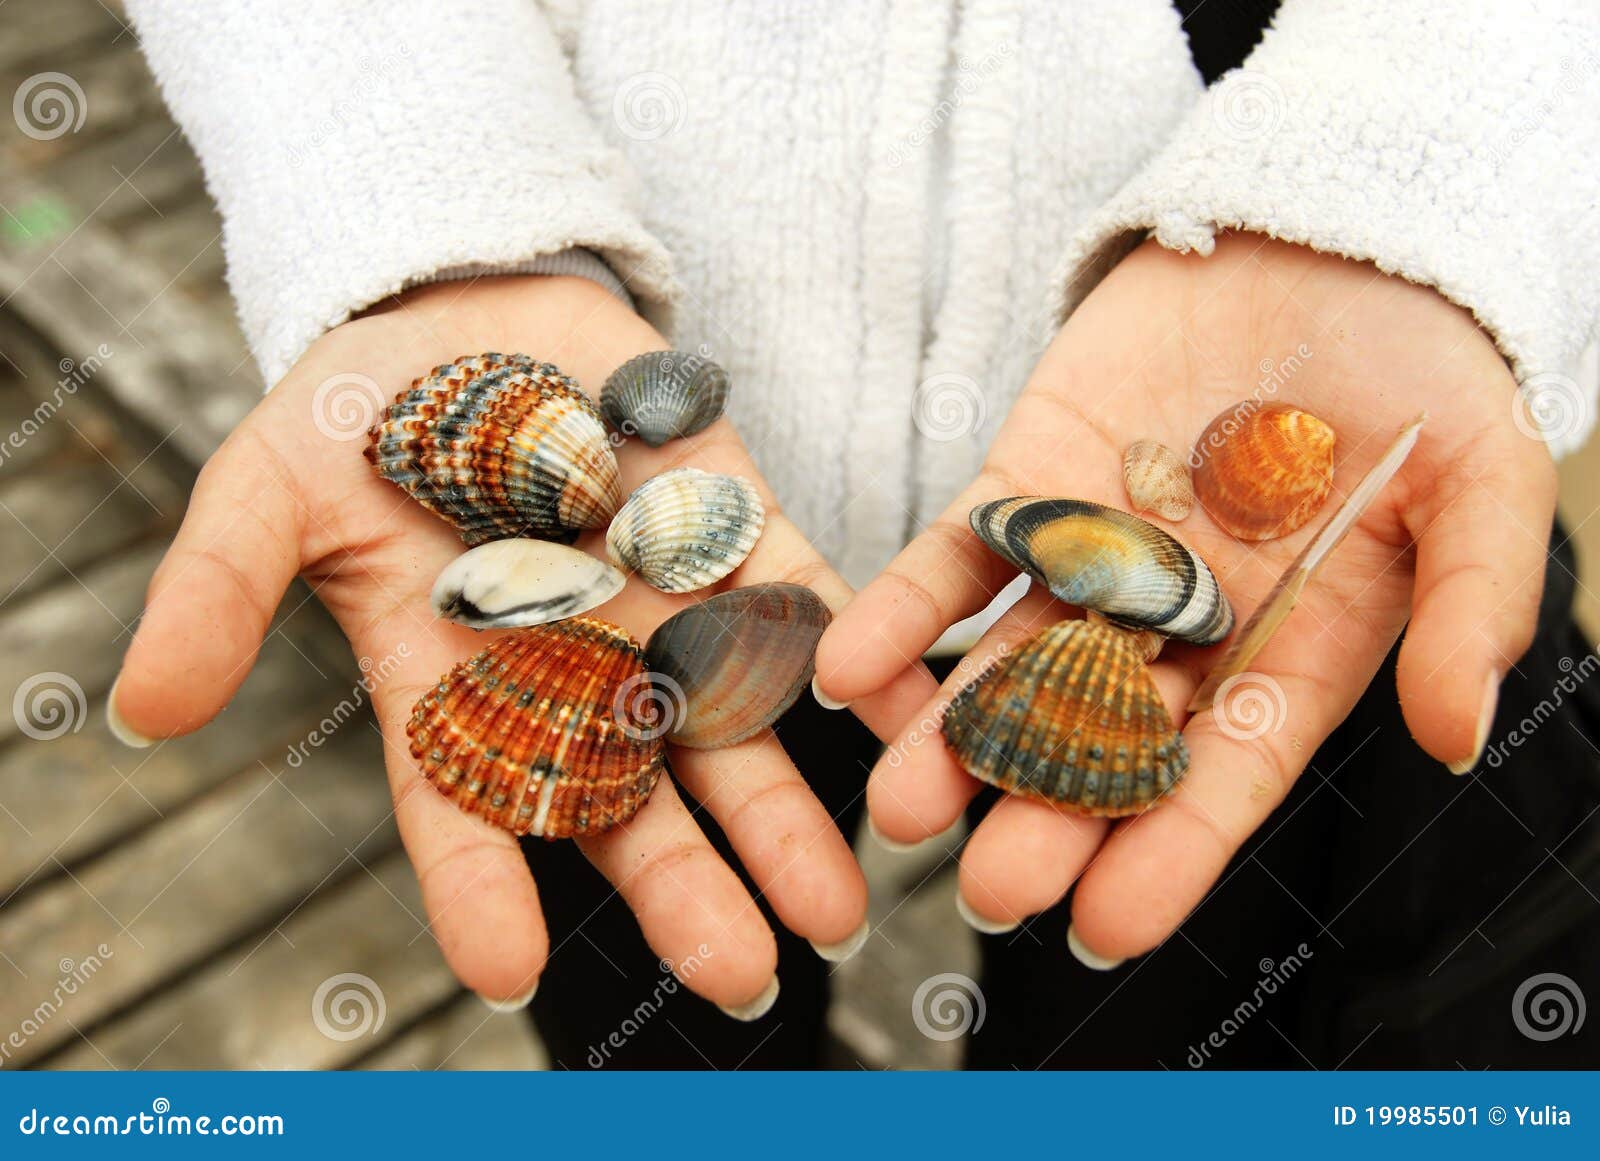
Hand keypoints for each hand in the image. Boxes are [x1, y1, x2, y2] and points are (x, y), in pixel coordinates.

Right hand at [109, 275, 937, 1010]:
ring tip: (839, 909)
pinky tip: (905, 723)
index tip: (504, 971)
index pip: (466, 803)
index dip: (478, 883)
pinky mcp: (736, 535)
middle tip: (741, 977)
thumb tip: (142, 709)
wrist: (467, 302)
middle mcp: (570, 667)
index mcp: (457, 680)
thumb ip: (220, 589)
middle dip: (682, 886)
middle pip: (629, 798)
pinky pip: (801, 608)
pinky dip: (853, 664)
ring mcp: (662, 606)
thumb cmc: (357, 409)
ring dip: (784, 816)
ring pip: (729, 730)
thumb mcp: (268, 485)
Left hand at [815, 235, 1555, 963]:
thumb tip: (1456, 735)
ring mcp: (1093, 559)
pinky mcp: (1026, 483)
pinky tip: (850, 669)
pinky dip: (901, 612)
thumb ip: (1472, 606)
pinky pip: (956, 559)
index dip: (1168, 852)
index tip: (1105, 930)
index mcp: (1287, 651)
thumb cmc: (1424, 371)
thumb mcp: (1479, 482)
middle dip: (1048, 813)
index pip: (1222, 772)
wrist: (1332, 244)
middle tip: (990, 887)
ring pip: (1014, 665)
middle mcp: (1178, 627)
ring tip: (901, 805)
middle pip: (1104, 740)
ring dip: (956, 734)